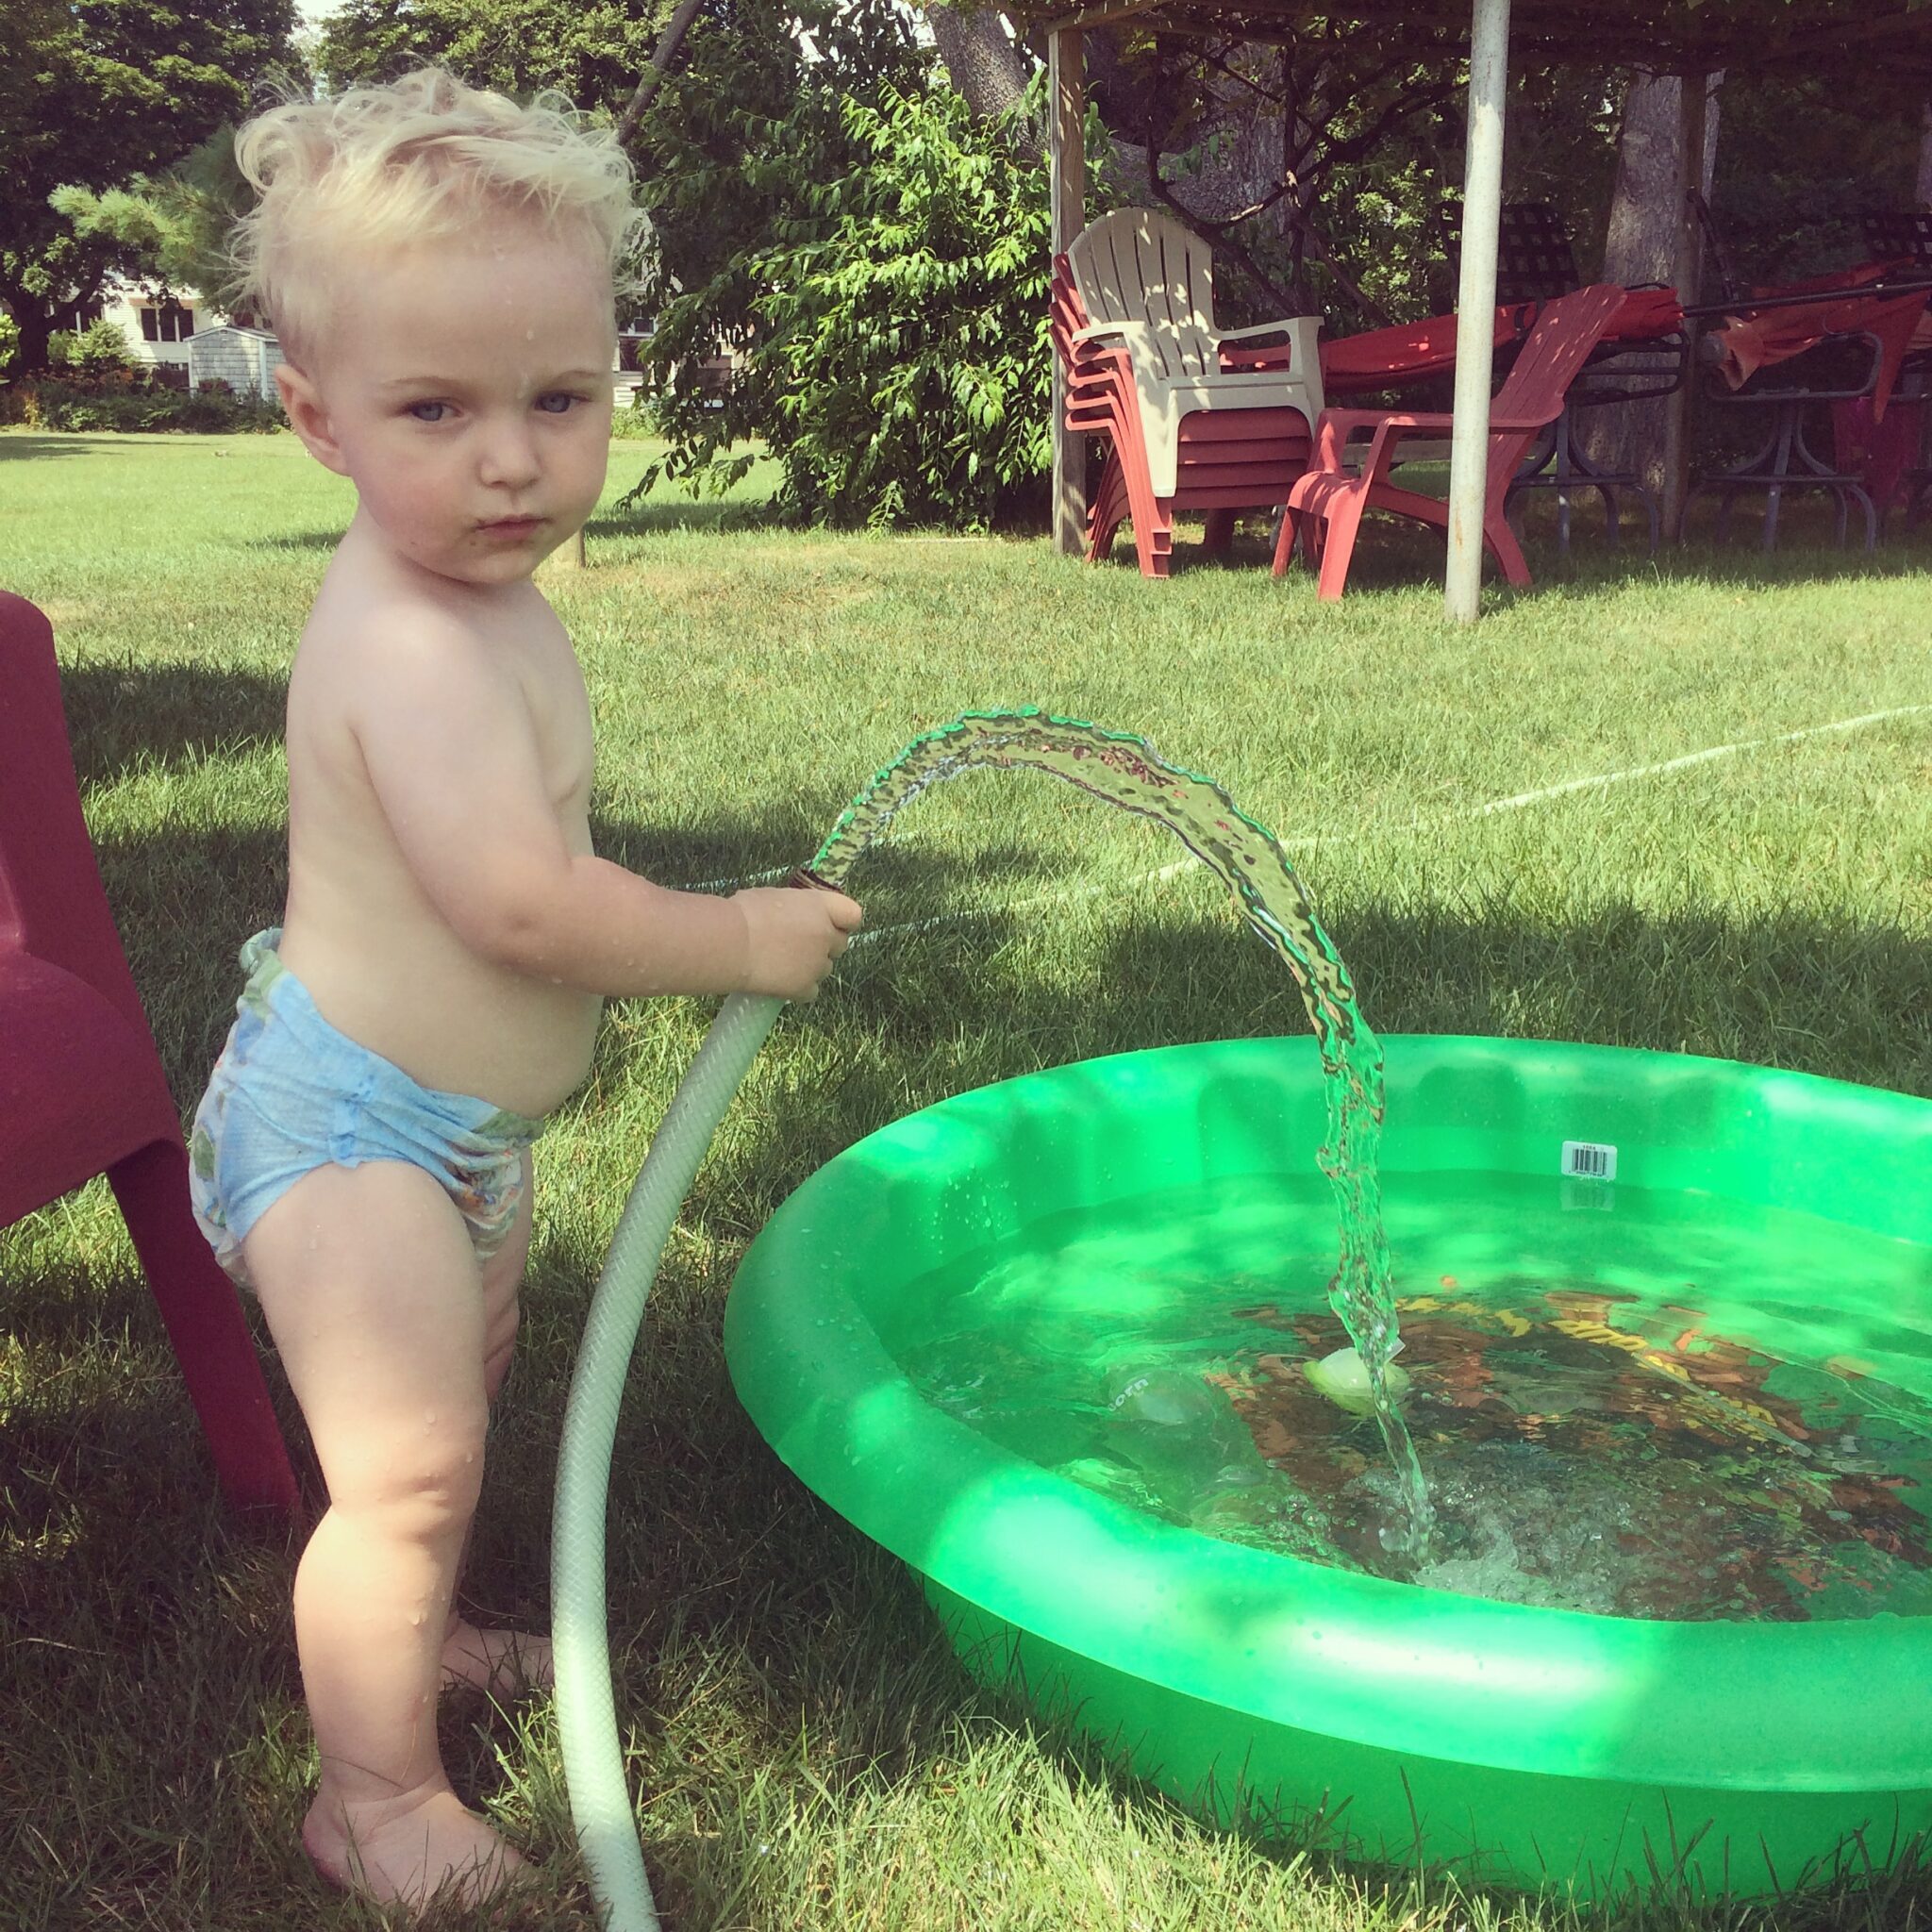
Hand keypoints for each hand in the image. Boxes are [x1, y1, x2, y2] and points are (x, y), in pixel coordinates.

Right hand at [731, 885, 862, 1001]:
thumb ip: (797, 908)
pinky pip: (811, 991)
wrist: (730, 943)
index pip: (853, 915)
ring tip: (783, 964)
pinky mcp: (804, 987)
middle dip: (826, 945)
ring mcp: (817, 964)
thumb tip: (795, 916)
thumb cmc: (745, 913)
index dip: (842, 921)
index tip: (829, 923)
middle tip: (800, 945)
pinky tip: (781, 982)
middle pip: (841, 945)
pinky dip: (799, 989)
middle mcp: (826, 935)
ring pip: (826, 969)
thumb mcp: (776, 897)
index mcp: (821, 907)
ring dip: (811, 967)